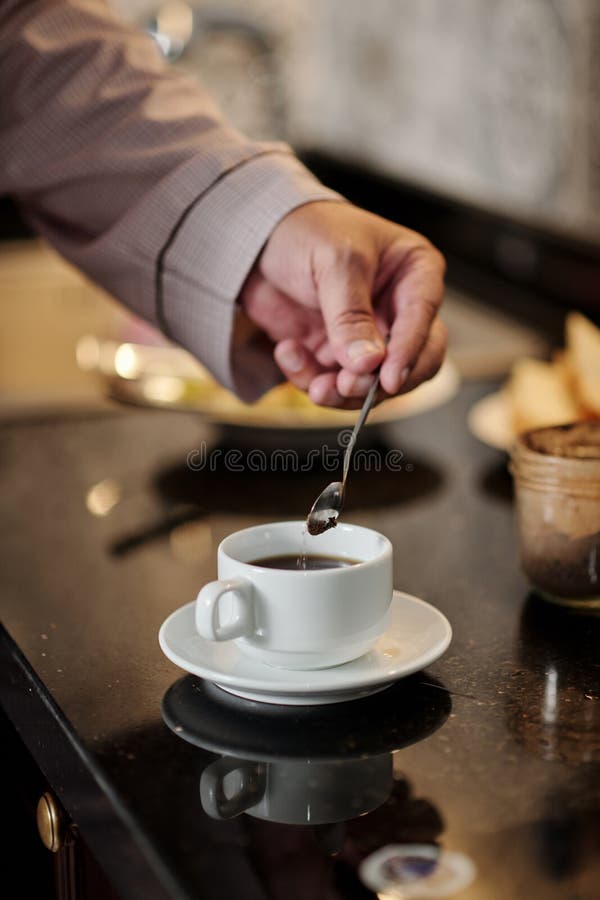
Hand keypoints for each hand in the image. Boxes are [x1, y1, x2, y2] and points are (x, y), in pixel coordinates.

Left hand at [239, 201, 446, 408]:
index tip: (388, 379)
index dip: (409, 353)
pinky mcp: (338, 356)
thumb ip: (351, 315)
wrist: (257, 241)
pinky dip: (310, 379)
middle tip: (346, 384)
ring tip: (313, 385)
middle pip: (413, 364)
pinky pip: (334, 385)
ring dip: (342, 392)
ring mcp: (370, 338)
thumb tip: (367, 364)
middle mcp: (399, 311)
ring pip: (373, 385)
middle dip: (378, 382)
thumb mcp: (334, 262)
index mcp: (415, 274)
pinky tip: (288, 352)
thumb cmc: (307, 230)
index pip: (425, 320)